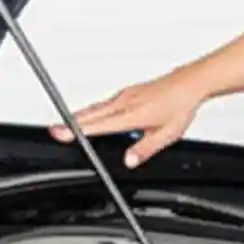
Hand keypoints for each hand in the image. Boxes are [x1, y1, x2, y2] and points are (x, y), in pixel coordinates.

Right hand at [47, 68, 208, 168]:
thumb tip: (128, 161)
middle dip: (70, 122)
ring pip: (97, 107)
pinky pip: (106, 102)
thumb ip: (145, 150)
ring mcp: (126, 95)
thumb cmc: (180, 105)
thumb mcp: (166, 135)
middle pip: (91, 114)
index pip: (98, 125)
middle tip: (53, 129)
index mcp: (131, 115)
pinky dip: (95, 110)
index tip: (59, 132)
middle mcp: (125, 102)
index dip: (76, 130)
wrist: (190, 83)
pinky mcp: (129, 92)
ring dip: (81, 115)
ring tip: (66, 124)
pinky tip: (94, 115)